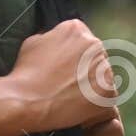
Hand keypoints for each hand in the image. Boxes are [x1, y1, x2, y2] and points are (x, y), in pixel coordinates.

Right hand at [6, 19, 115, 133]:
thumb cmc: (27, 73)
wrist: (27, 101)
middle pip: (95, 56)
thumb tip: (56, 40)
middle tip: (67, 83)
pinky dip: (95, 103)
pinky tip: (78, 106)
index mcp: (77, 29)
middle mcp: (95, 45)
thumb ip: (50, 37)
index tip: (64, 67)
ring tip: (70, 97)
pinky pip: (106, 96)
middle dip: (84, 69)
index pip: (82, 38)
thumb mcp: (33, 42)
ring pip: (102, 76)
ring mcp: (105, 68)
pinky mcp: (109, 91)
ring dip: (91, 85)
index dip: (72, 55)